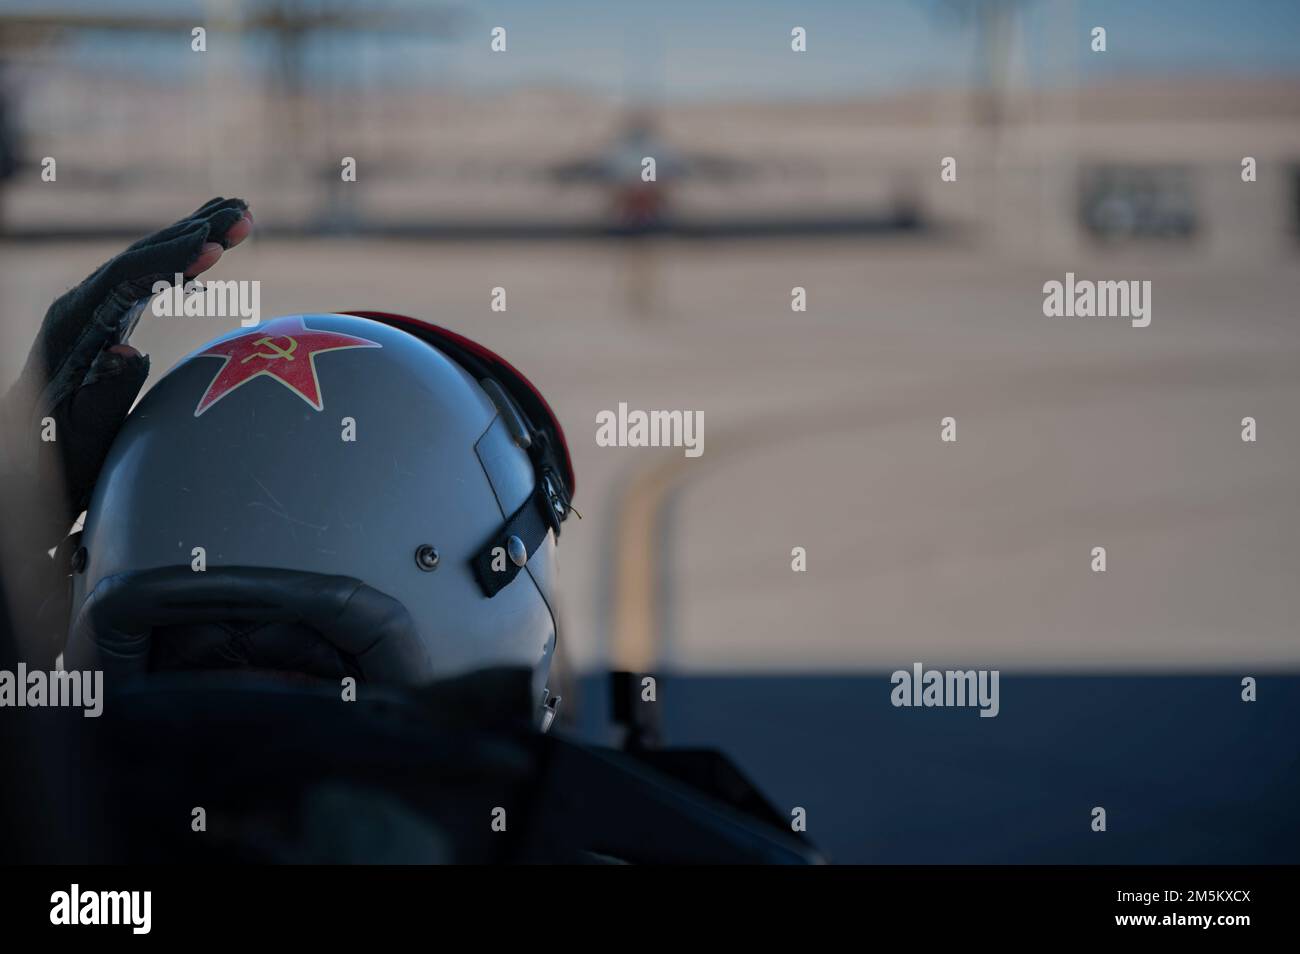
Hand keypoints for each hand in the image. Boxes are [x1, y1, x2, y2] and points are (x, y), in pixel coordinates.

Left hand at [6, 197, 252, 542]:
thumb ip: (102, 396)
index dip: (169, 260)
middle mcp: (82, 308)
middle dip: (192, 232)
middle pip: (141, 257)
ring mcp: (95, 310)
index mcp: (74, 329)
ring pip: (147, 262)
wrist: (24, 457)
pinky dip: (182, 261)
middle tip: (241, 211)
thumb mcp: (79, 435)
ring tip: (239, 214)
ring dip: (193, 237)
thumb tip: (130, 354)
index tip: (212, 245)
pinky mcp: (108, 319)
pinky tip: (209, 250)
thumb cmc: (55, 454)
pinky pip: (149, 279)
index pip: (125, 280)